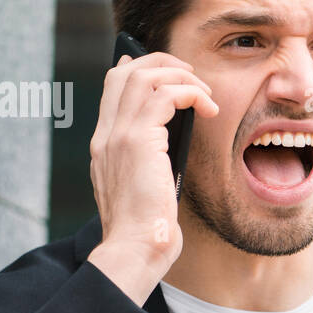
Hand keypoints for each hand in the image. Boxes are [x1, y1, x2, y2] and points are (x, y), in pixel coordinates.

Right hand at [86, 52, 218, 303]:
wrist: (135, 249)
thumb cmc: (145, 231)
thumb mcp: (143, 191)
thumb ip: (149, 164)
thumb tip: (168, 147)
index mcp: (104, 147)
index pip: (113, 89)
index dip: (138, 69)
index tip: (165, 69)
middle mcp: (106, 136)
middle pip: (125, 72)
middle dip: (162, 63)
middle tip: (192, 76)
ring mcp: (118, 136)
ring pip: (144, 76)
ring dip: (181, 77)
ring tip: (205, 94)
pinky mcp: (138, 141)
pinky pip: (165, 95)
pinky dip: (191, 93)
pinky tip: (209, 109)